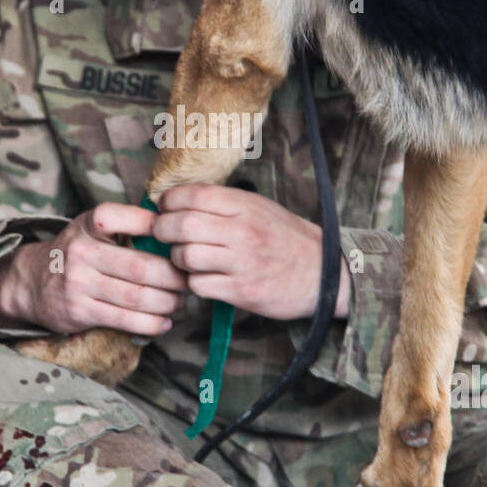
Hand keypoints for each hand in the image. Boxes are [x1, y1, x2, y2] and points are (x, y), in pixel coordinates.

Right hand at [0, 203, 186, 337]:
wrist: (33, 281)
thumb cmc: (79, 251)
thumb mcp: (94, 227)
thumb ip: (130, 224)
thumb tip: (178, 230)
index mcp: (89, 223)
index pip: (125, 218)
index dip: (156, 227)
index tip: (178, 240)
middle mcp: (81, 251)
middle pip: (141, 267)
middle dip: (173, 278)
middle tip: (189, 282)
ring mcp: (79, 282)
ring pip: (137, 297)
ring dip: (167, 303)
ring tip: (179, 302)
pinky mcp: (80, 311)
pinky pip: (125, 320)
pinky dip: (151, 323)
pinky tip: (163, 321)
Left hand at [153, 185, 350, 321]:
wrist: (323, 273)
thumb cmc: (284, 238)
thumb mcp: (258, 208)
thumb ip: (222, 204)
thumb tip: (176, 201)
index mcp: (245, 205)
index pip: (191, 195)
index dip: (168, 202)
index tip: (165, 209)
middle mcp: (243, 231)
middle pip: (182, 225)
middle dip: (162, 231)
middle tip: (164, 235)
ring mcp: (242, 262)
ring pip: (185, 256)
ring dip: (177, 259)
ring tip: (185, 259)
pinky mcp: (242, 291)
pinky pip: (198, 285)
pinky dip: (193, 283)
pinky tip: (202, 278)